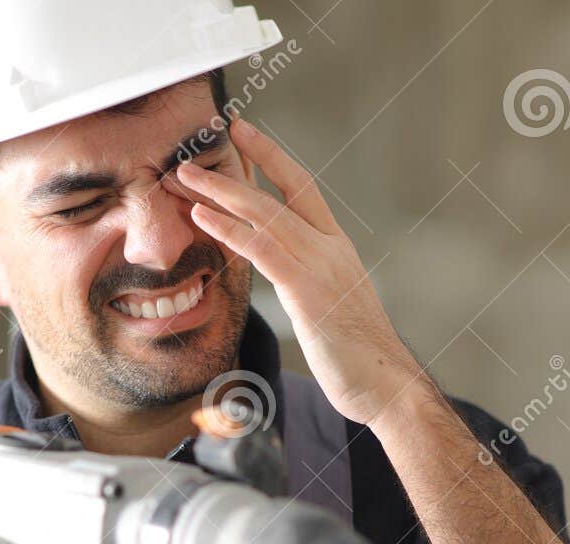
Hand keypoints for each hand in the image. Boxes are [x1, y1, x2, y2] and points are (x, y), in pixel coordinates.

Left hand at [174, 119, 428, 426]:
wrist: (384, 384)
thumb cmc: (357, 356)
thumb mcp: (330, 306)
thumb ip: (308, 282)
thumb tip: (287, 277)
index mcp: (336, 248)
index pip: (302, 188)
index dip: (272, 157)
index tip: (243, 132)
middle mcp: (330, 247)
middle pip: (280, 192)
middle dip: (239, 163)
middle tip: (201, 146)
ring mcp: (320, 265)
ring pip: (266, 215)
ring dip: (221, 193)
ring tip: (184, 177)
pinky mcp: (307, 290)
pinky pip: (262, 249)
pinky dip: (229, 229)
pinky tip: (202, 217)